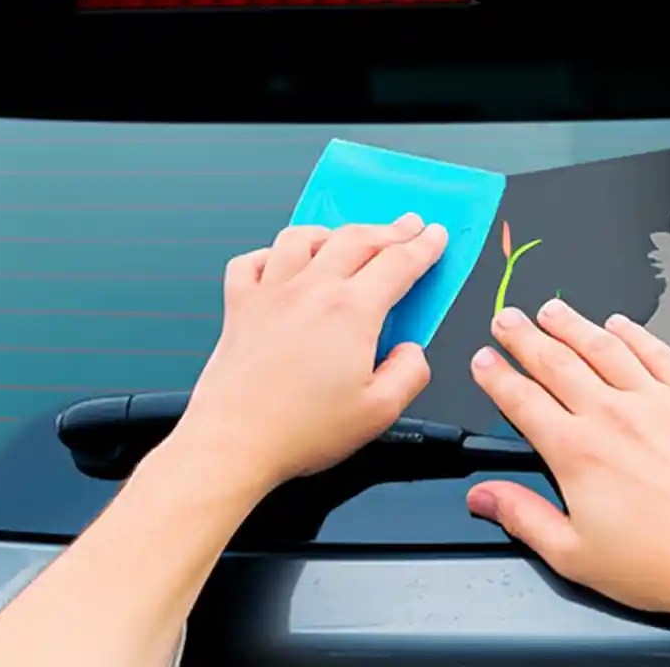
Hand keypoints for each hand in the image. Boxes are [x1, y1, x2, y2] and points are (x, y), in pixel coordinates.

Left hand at [164, 214, 447, 498]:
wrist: (234, 443)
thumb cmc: (300, 431)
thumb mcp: (379, 413)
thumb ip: (409, 373)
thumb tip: (412, 351)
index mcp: (351, 312)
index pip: (398, 263)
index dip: (423, 247)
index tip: (435, 236)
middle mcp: (310, 291)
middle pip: (356, 239)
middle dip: (390, 229)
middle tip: (408, 225)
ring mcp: (270, 294)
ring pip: (302, 238)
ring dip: (332, 231)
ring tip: (347, 238)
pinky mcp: (239, 307)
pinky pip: (251, 261)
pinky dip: (271, 254)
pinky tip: (281, 263)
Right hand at [466, 299, 669, 628]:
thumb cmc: (663, 563)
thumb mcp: (574, 556)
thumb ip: (523, 517)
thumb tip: (484, 497)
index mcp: (577, 453)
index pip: (521, 400)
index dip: (495, 375)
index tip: (483, 361)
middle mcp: (613, 417)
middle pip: (555, 361)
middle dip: (524, 336)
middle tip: (507, 320)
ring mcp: (656, 402)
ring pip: (603, 347)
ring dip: (572, 324)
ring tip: (552, 311)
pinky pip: (658, 352)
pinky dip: (634, 333)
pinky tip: (619, 324)